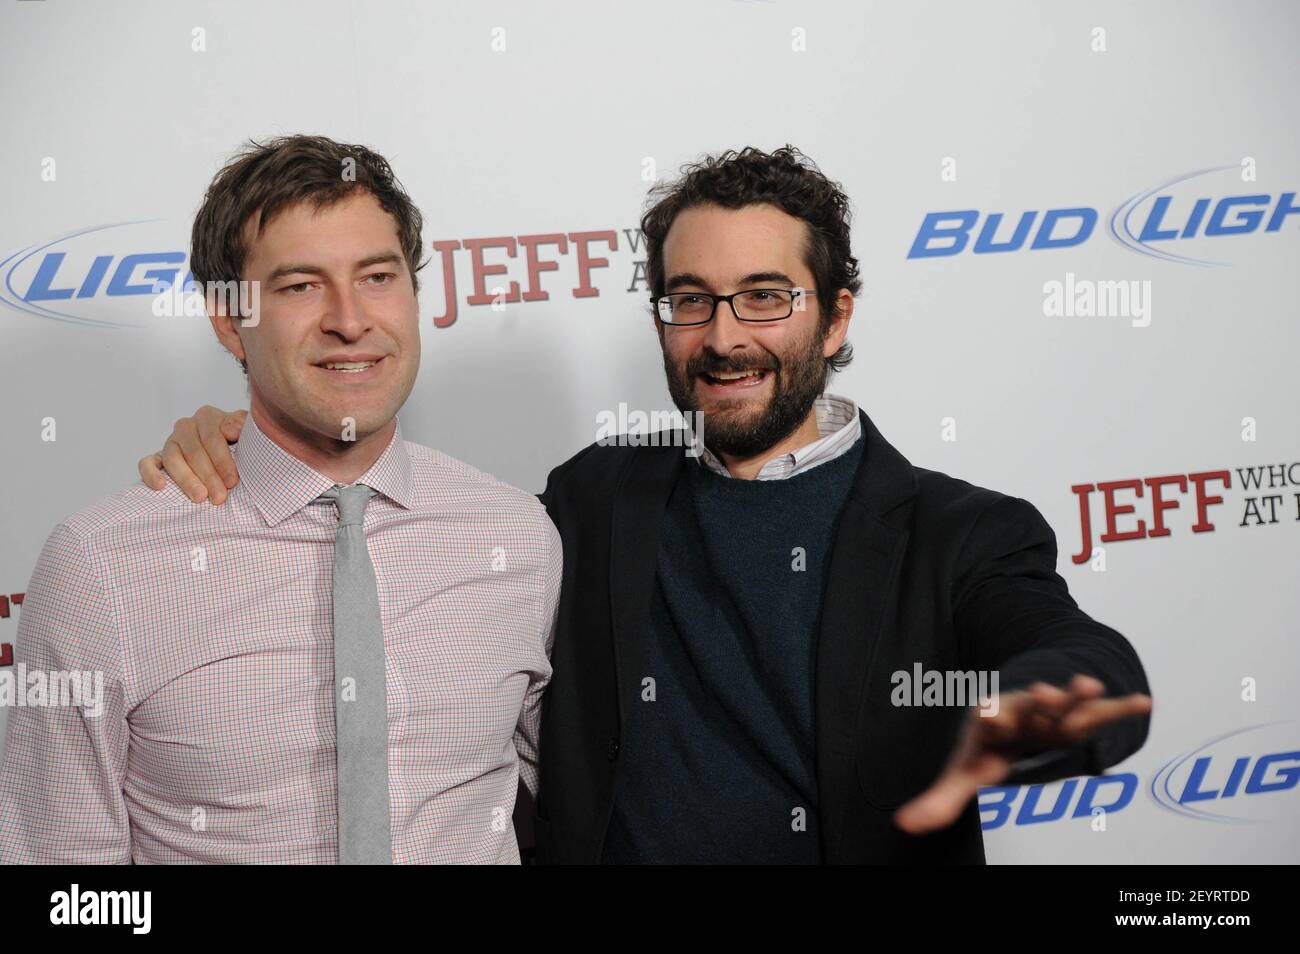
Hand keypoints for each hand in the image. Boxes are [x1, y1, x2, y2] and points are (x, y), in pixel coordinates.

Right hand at [138, 407, 246, 503]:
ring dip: (186, 479)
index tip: (232, 481)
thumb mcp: (246, 432)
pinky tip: (161, 486)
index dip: (223, 461)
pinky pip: (147, 463)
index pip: (213, 437)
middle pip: (195, 451)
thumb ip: (241, 426)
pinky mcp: (157, 457)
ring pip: (173, 458)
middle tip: (219, 497)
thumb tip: (231, 430)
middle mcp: (186, 426)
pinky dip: (151, 473)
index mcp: (207, 417)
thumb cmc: (239, 444)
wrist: (229, 450)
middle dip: (209, 476)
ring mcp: (170, 442)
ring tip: (199, 497)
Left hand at [893, 674, 1151, 834]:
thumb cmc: (991, 746)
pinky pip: (1105, 712)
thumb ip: (940, 798)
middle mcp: (1026, 712)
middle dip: (1039, 698)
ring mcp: (1056, 713)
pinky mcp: (1082, 717)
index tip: (988, 713)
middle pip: (1032, 704)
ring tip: (1091, 683)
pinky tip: (1144, 701)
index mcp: (995, 722)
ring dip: (1078, 693)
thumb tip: (903, 824)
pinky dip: (1123, 707)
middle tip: (1044, 690)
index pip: (991, 719)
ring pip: (1068, 702)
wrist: (1017, 709)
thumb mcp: (967, 770)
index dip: (991, 717)